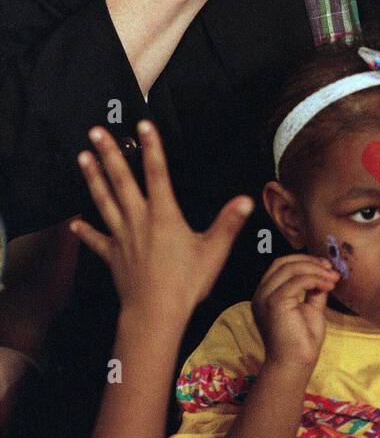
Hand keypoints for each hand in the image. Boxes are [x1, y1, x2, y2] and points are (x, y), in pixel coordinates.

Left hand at [70, 122, 252, 324]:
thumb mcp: (213, 251)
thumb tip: (246, 199)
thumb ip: (228, 223)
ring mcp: (122, 237)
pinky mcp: (112, 255)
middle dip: (109, 153)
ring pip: (104, 201)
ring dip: (92, 178)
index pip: (157, 172)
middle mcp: (139, 220)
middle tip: (96, 132)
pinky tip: (74, 223)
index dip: (151, 147)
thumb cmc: (186, 284)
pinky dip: (85, 230)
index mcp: (163, 215)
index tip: (143, 123)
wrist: (154, 314)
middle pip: (121, 180)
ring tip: (82, 158)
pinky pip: (96, 239)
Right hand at [252, 254, 340, 374]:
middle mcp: (261, 294)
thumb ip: (313, 289)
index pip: (281, 265)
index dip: (304, 261)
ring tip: (333, 278)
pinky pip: (296, 281)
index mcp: (266, 294)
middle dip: (309, 261)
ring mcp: (265, 298)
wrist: (296, 365)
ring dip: (315, 270)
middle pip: (283, 263)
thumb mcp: (310, 307)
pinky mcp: (274, 303)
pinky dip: (315, 279)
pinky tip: (328, 286)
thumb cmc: (302, 341)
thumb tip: (324, 272)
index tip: (326, 266)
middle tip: (331, 269)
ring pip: (290, 269)